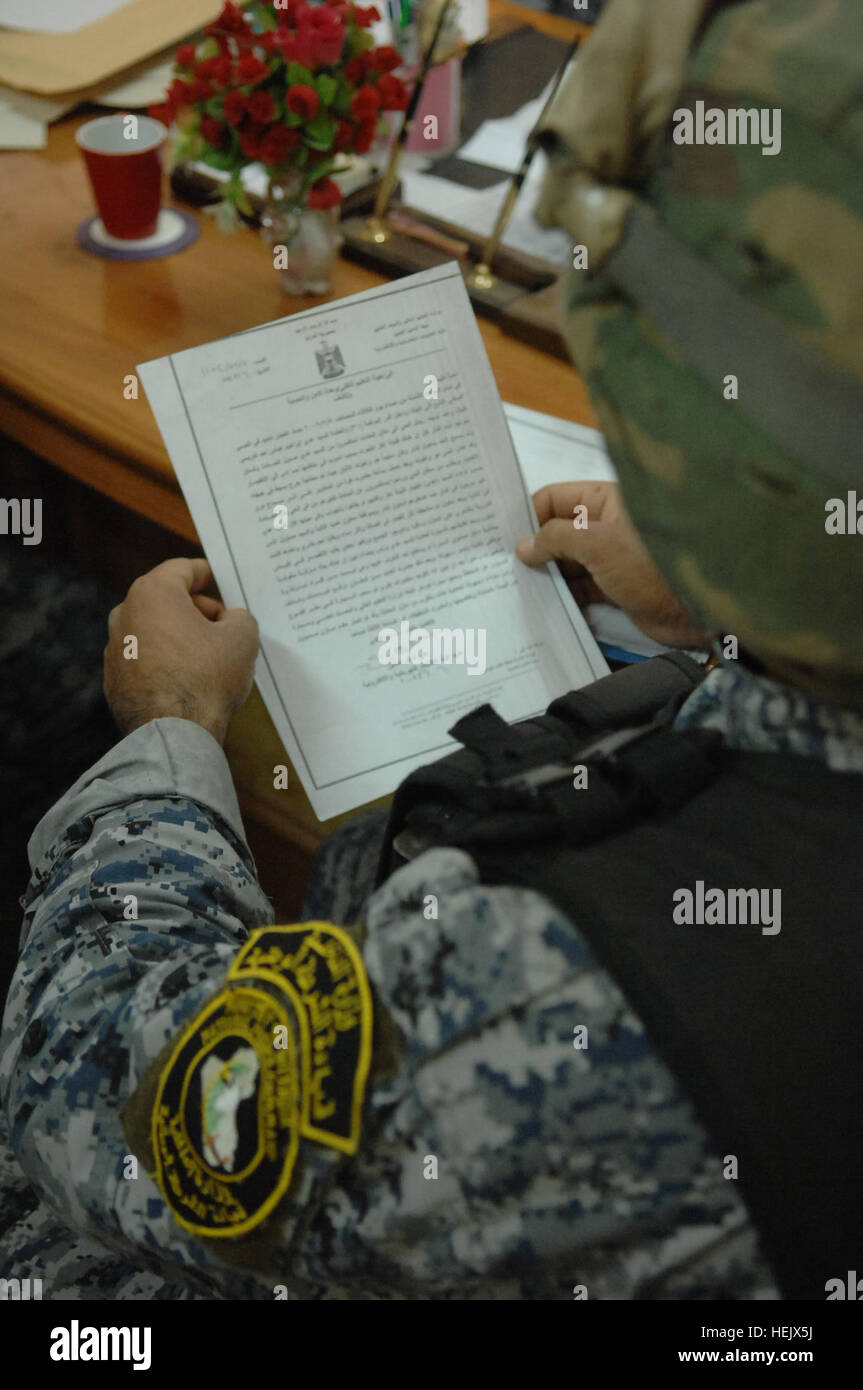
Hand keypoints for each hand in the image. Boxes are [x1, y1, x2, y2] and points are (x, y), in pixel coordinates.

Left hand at [103, 558, 258, 744]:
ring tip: (209, 655)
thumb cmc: (206, 680)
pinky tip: (188, 678)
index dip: (207, 573)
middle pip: (166, 599)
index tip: (220, 580)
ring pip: (154, 630)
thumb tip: (232, 620)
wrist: (174, 734)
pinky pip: (145, 658)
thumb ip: (240, 618)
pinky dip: (165, 661)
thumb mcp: (242, 638)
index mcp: (153, 594)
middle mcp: (125, 614)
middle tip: (223, 623)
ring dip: (180, 635)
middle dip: (197, 608)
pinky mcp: (114, 679)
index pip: (182, 569)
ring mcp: (115, 648)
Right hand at [516, 482, 709, 648]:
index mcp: (603, 500)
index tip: (500, 539)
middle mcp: (604, 525)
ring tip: (515, 590)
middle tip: (500, 568)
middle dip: (533, 550)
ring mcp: (609, 558)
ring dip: (546, 577)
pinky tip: (544, 607)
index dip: (527, 517)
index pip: (553, 500)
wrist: (698, 608)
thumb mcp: (597, 543)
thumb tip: (523, 546)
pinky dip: (564, 597)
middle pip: (557, 533)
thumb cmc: (652, 564)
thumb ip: (555, 539)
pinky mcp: (614, 588)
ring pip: (567, 564)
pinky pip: (580, 589)